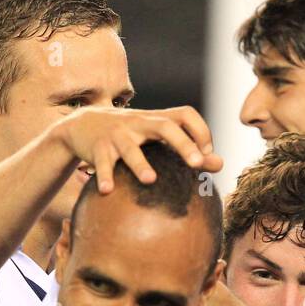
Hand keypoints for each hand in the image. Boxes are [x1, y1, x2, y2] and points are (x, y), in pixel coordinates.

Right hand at [54, 105, 223, 191]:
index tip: (207, 153)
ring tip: (151, 180)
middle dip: (182, 144)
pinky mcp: (97, 148)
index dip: (201, 130)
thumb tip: (220, 164)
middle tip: (197, 164)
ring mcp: (117, 135)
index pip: (185, 114)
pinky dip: (104, 176)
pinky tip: (108, 191)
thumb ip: (189, 149)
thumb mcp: (157, 137)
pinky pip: (101, 162)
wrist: (83, 124)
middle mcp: (139, 123)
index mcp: (157, 120)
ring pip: (130, 147)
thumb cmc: (131, 134)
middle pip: (164, 127)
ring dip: (140, 163)